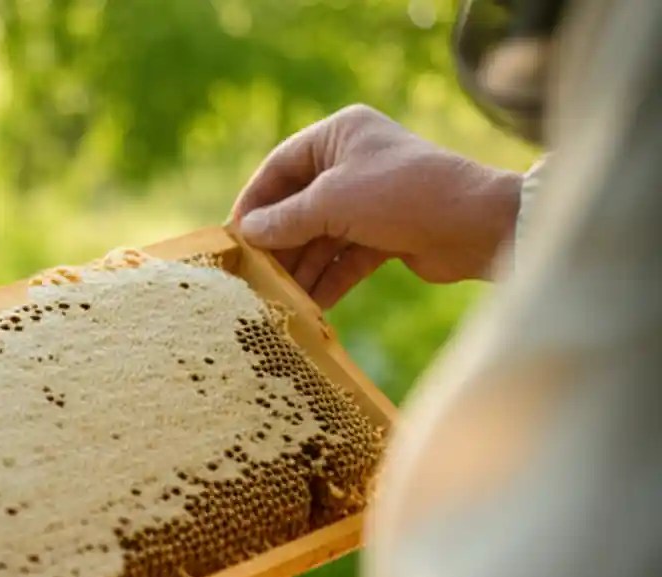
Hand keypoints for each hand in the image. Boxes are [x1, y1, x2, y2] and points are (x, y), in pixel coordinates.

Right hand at [225, 104, 521, 308]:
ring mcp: (369, 200)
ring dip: (301, 267)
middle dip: (278, 242)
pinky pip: (345, 258)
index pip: (280, 167)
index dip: (255, 201)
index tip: (233, 236)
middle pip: (298, 206)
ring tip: (276, 298)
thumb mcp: (332, 202)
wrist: (478, 226)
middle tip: (251, 274)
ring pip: (321, 237)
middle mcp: (352, 163)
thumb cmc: (401, 195)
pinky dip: (328, 279)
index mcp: (338, 136)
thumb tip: (246, 233)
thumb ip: (285, 219)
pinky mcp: (385, 234)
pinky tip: (308, 305)